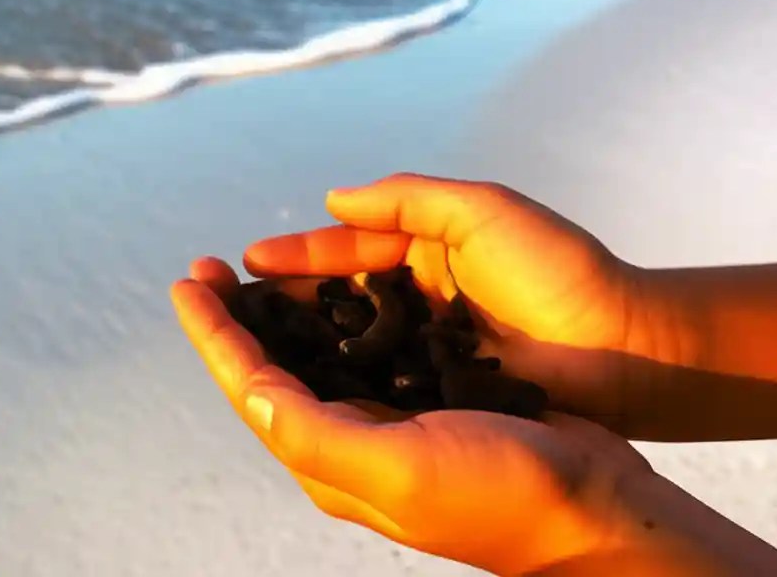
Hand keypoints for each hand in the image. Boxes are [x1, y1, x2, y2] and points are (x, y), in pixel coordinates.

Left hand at [170, 256, 655, 575]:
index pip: (249, 387)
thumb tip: (244, 390)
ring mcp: (388, 423)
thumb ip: (312, 432)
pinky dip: (338, 316)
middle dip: (236, 318)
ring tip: (256, 270)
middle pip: (271, 370)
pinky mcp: (427, 402)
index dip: (213, 333)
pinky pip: (364, 351)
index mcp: (330, 461)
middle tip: (211, 267)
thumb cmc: (499, 495)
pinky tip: (336, 290)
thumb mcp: (396, 470)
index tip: (186, 281)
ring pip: (314, 358)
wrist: (591, 509)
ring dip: (280, 314)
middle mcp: (350, 443)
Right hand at [242, 173, 681, 433]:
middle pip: (336, 295)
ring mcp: (427, 344)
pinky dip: (339, 381)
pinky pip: (379, 381)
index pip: (348, 246)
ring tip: (245, 346)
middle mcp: (419, 294)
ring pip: (349, 341)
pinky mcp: (440, 388)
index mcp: (429, 246)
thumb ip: (408, 197)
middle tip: (224, 304)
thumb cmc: (559, 270)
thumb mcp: (482, 210)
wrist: (622, 347)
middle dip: (284, 299)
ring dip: (301, 341)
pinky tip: (299, 387)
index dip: (298, 254)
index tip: (246, 262)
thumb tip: (334, 196)